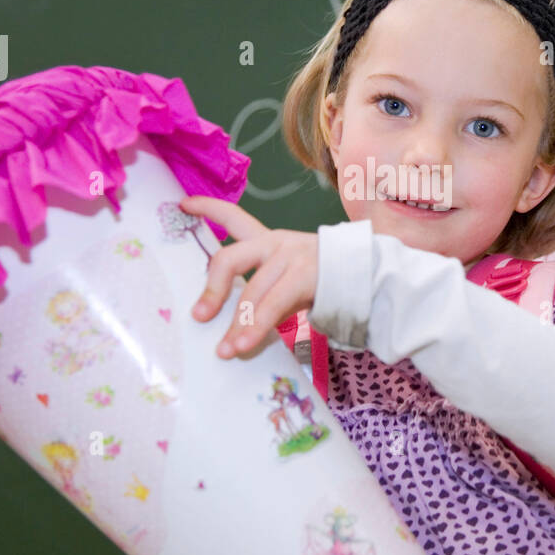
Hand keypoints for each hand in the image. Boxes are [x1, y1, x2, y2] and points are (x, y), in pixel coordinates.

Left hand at [178, 195, 317, 358]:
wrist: (371, 278)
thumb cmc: (324, 282)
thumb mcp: (288, 281)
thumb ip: (262, 296)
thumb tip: (231, 332)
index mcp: (269, 240)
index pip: (235, 217)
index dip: (208, 208)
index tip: (183, 204)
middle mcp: (276, 243)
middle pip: (230, 258)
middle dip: (211, 289)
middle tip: (199, 316)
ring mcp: (291, 257)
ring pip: (252, 291)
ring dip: (236, 325)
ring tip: (226, 350)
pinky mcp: (305, 275)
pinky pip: (272, 305)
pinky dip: (256, 328)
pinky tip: (245, 345)